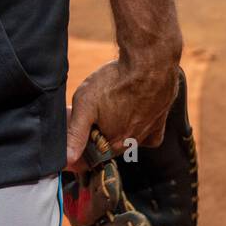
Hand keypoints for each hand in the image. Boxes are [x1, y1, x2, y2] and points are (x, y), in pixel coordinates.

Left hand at [65, 57, 180, 170]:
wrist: (149, 66)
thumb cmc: (114, 82)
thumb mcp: (85, 104)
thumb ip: (76, 133)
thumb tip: (67, 159)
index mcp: (111, 144)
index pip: (92, 152)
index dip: (82, 139)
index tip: (79, 123)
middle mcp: (130, 145)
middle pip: (108, 143)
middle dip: (98, 131)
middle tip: (94, 108)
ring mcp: (146, 135)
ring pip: (126, 136)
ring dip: (117, 125)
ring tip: (112, 102)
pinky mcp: (159, 125)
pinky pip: (145, 133)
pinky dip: (137, 125)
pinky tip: (132, 110)